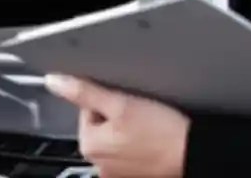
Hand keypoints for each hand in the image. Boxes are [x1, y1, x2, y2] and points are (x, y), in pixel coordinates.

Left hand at [46, 74, 188, 177]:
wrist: (196, 152)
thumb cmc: (162, 132)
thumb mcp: (120, 103)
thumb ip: (85, 92)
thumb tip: (54, 82)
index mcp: (89, 147)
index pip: (87, 110)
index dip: (107, 101)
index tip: (125, 103)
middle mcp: (98, 165)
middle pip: (100, 126)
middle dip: (117, 117)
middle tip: (140, 115)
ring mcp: (117, 174)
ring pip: (116, 139)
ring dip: (128, 131)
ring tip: (149, 128)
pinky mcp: (135, 175)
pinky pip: (129, 153)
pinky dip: (139, 145)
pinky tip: (152, 140)